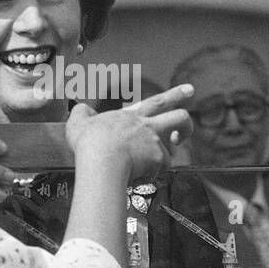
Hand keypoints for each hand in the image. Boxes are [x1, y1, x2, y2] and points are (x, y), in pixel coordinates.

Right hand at [65, 84, 193, 182]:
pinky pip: (159, 171)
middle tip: (183, 134)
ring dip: (160, 161)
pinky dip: (149, 176)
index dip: (176, 94)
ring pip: (170, 151)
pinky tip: (136, 177)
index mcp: (133, 116)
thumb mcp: (79, 121)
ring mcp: (155, 143)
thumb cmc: (90, 142)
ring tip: (144, 167)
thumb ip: (82, 113)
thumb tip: (82, 109)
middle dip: (187, 125)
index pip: (158, 101)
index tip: (189, 90)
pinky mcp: (157, 161)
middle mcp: (148, 127)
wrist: (101, 160)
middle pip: (180, 118)